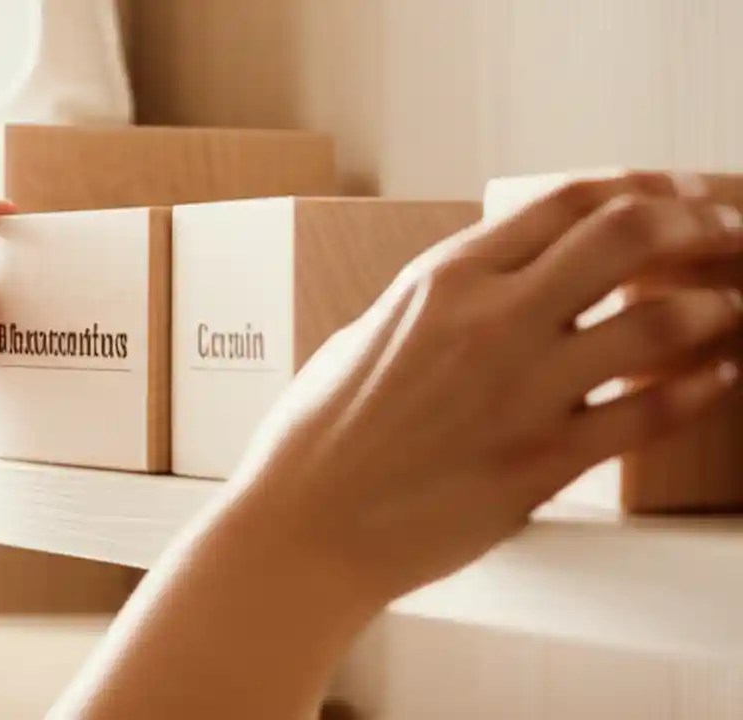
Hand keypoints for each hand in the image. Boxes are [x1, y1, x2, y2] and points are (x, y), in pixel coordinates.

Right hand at [235, 172, 742, 606]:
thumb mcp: (368, 335)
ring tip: (730, 310)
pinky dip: (703, 390)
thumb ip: (440, 304)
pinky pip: (651, 415)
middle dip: (697, 224)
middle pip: (629, 236)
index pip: (567, 202)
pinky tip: (719, 378)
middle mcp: (487, 322)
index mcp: (439, 281)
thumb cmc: (319, 439)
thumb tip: (494, 287)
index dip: (641, 186)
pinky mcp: (540, 463)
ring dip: (716, 307)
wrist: (304, 528)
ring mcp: (519, 393)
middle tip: (724, 233)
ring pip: (661, 323)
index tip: (677, 191)